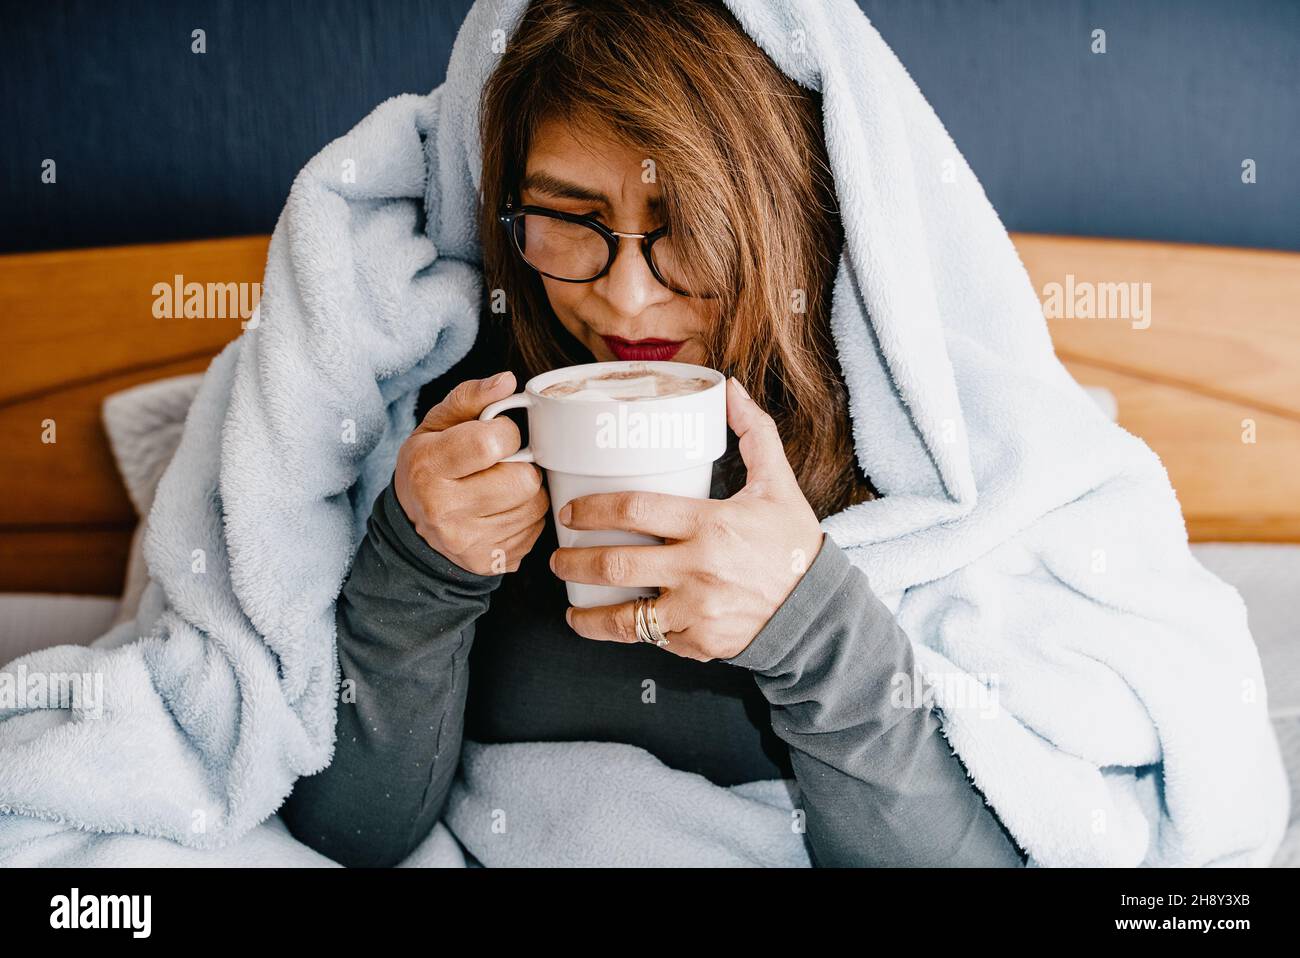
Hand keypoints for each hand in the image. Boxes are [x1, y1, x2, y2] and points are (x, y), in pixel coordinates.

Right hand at [395, 371, 548, 574]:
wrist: (413, 528)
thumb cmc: (431, 465)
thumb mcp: (437, 424)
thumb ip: (471, 398)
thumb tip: (507, 381)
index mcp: (427, 467)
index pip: (491, 443)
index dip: (506, 433)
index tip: (497, 435)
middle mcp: (443, 510)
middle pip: (523, 480)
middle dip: (522, 466)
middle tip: (504, 465)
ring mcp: (466, 542)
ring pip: (536, 506)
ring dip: (528, 492)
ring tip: (503, 486)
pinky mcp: (489, 563)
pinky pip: (535, 531)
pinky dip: (526, 517)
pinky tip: (503, 510)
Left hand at [551, 377, 825, 660]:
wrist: (818, 609)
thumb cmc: (793, 544)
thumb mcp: (777, 484)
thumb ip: (754, 434)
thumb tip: (731, 389)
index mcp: (712, 524)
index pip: (635, 510)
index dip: (593, 509)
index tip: (571, 512)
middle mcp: (699, 569)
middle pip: (617, 565)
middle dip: (575, 563)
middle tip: (557, 559)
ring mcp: (698, 611)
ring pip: (625, 618)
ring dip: (588, 615)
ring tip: (572, 607)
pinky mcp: (700, 643)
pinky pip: (653, 639)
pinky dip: (631, 634)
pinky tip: (615, 627)